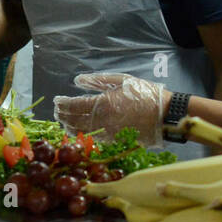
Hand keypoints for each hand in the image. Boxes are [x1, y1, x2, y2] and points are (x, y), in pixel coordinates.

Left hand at [53, 72, 170, 146]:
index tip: (56, 101)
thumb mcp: (121, 80)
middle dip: (62, 116)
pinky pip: (93, 139)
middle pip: (74, 121)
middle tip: (56, 112)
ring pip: (81, 132)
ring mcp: (108, 132)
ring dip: (70, 127)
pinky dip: (83, 135)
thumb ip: (97, 80)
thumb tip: (77, 80)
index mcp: (103, 103)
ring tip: (64, 122)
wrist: (165, 115)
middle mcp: (102, 120)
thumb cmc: (144, 94)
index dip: (62, 104)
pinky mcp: (114, 141)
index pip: (74, 106)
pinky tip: (79, 131)